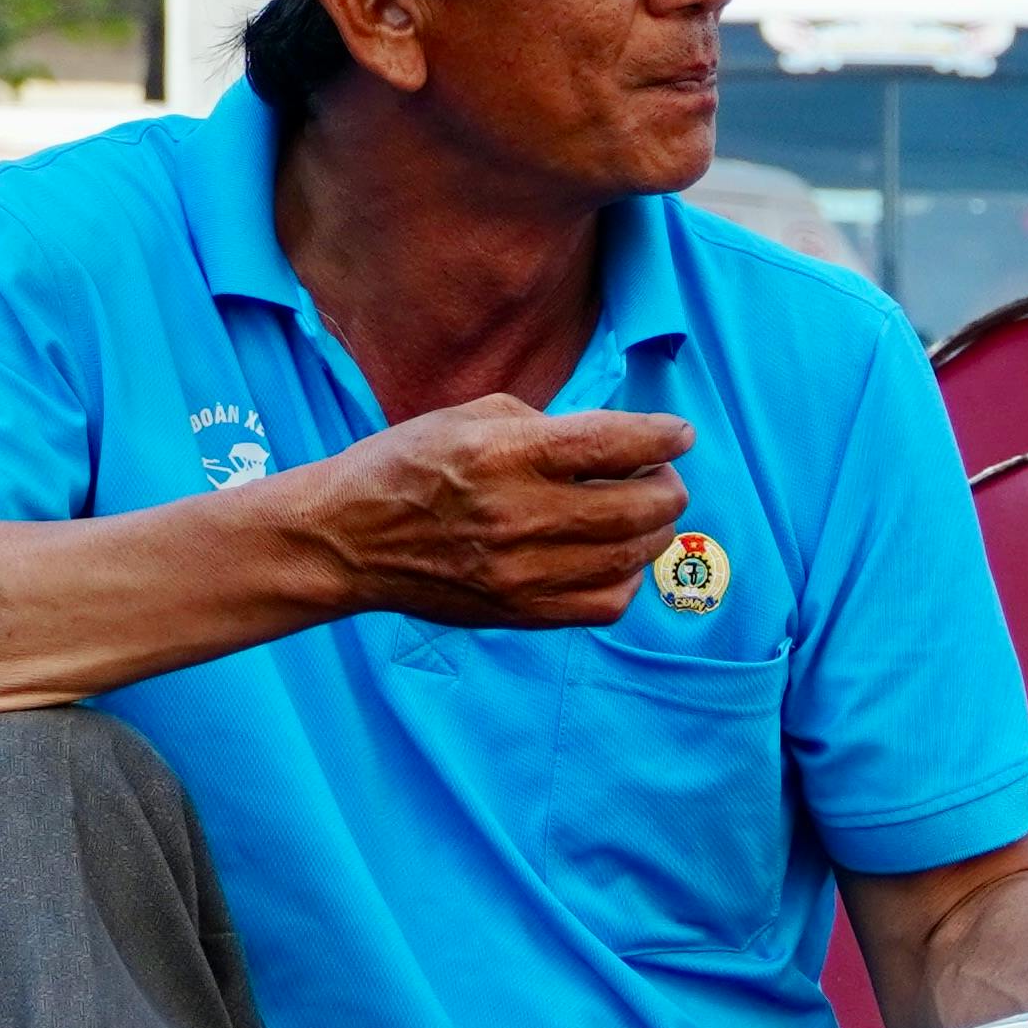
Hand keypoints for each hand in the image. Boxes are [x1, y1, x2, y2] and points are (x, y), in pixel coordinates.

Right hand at [279, 395, 696, 629]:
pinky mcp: (521, 611)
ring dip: (655, 531)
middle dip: (667, 486)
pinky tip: (615, 556)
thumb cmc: (406, 466)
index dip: (660, 437)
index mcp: (504, 455)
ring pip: (631, 557)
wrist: (348, 540)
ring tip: (646, 513)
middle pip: (637, 507)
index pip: (611, 444)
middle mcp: (518, 516)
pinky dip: (627, 577)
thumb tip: (612, 442)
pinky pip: (606, 603)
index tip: (679, 433)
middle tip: (663, 476)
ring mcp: (522, 572)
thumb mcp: (468, 416)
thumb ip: (544, 424)